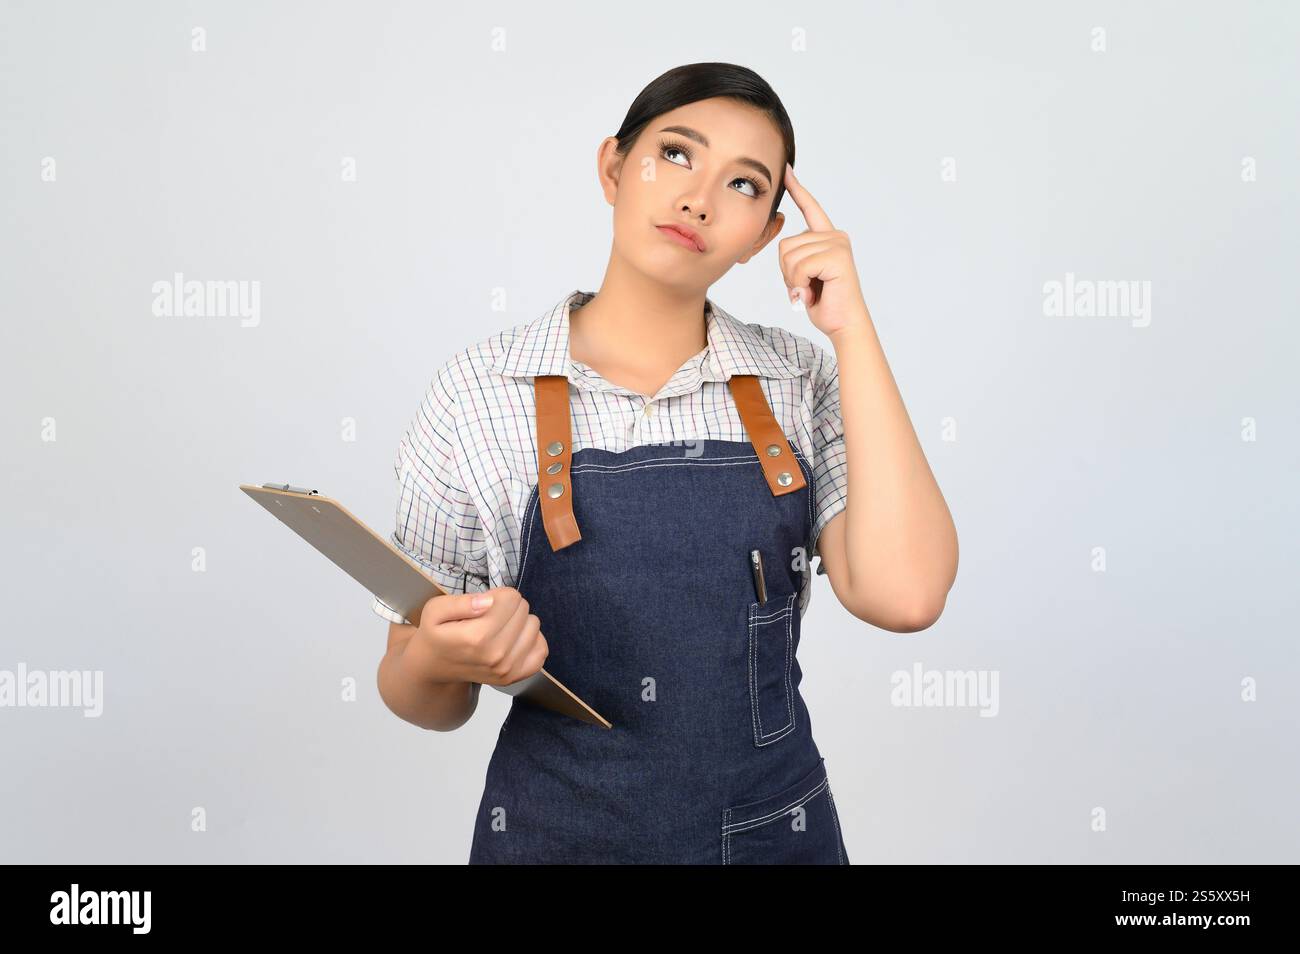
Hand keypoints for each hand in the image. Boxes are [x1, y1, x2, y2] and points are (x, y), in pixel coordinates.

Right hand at [403, 587, 548, 686]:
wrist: (434, 667)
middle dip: (508, 606)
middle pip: (524, 609)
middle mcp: (496, 655)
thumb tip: (489, 601)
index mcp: (477, 637)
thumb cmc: (436, 636)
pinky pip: (541, 649)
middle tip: (489, 615)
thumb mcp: (435, 610)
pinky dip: (531, 640)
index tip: (484, 602)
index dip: (498, 594)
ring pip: (534, 625)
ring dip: (519, 621)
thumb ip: (460, 602)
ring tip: (498, 627)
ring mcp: (508, 669)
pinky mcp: (516, 676)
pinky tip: (513, 638)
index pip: (511, 598)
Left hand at [779, 162, 870, 336]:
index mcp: (827, 237)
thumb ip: (795, 258)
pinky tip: (812, 294)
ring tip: (811, 290)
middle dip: (787, 272)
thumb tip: (786, 248)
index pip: (810, 208)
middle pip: (785, 244)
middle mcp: (835, 236)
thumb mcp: (803, 276)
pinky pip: (799, 266)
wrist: (844, 325)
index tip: (787, 169)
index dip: (796, 189)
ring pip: (789, 257)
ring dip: (793, 280)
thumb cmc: (825, 303)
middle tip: (806, 286)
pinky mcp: (837, 256)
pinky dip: (798, 285)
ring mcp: (837, 244)